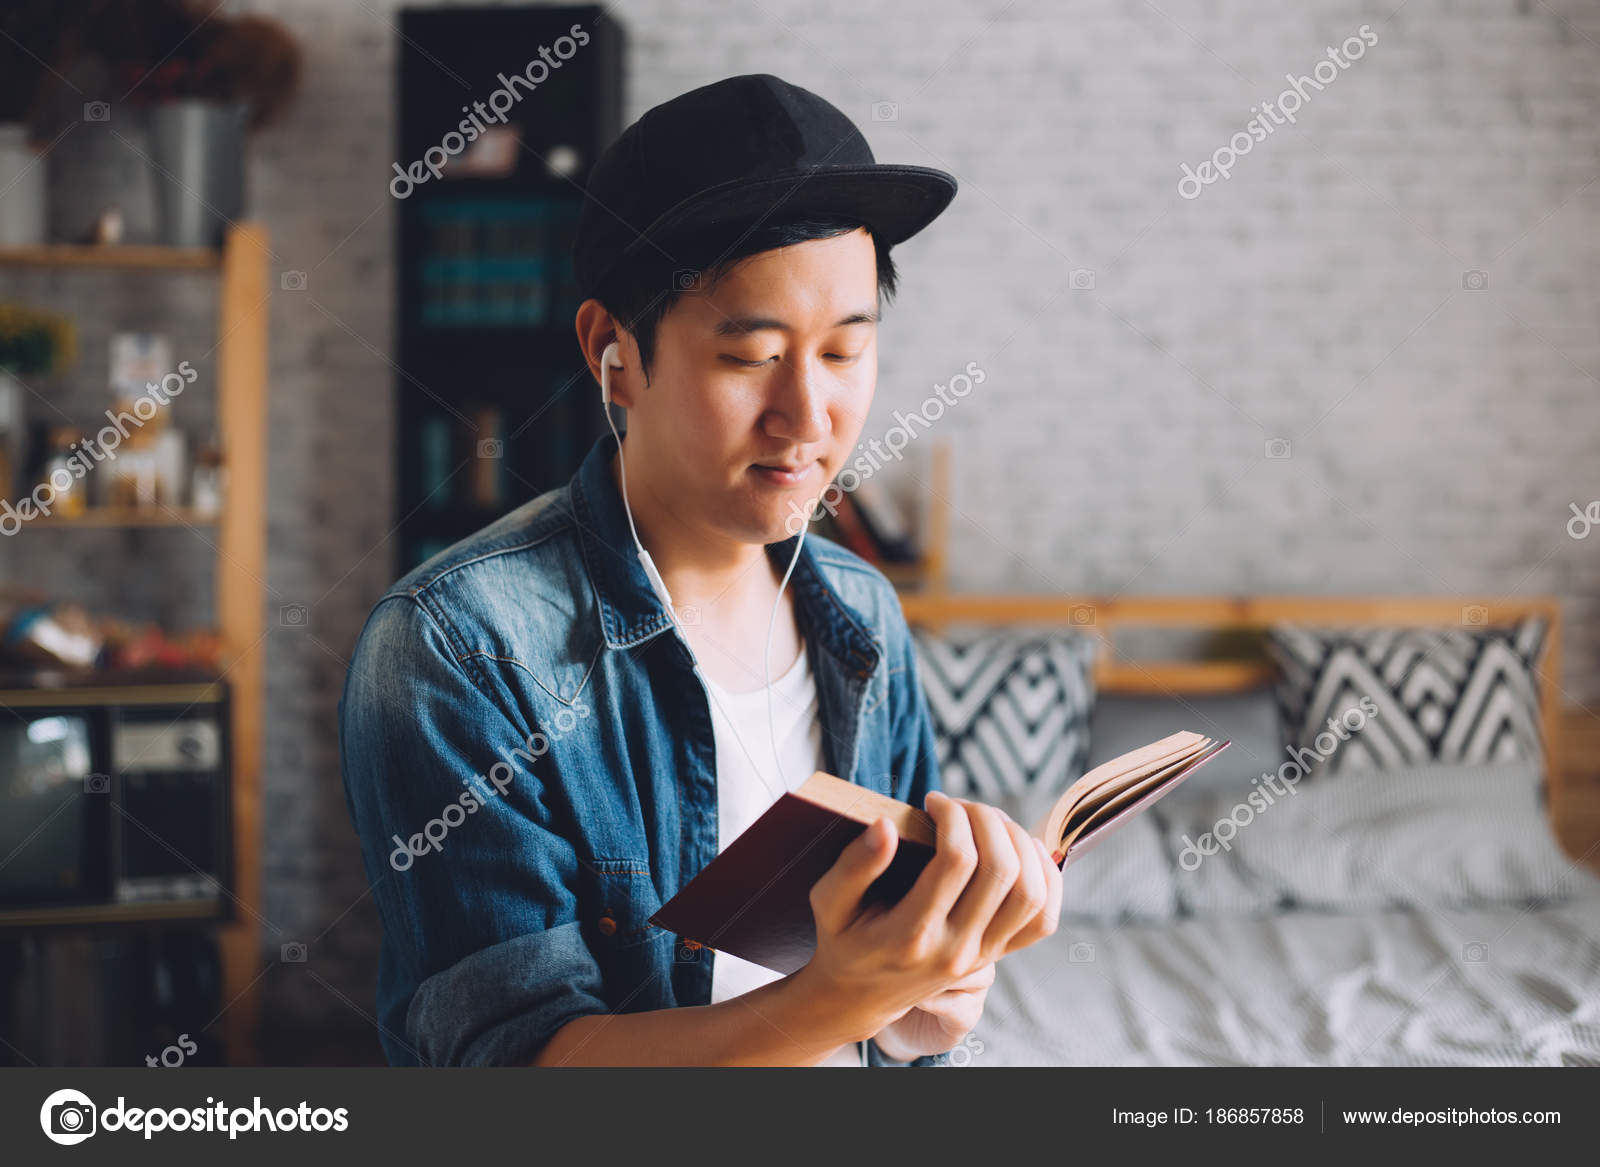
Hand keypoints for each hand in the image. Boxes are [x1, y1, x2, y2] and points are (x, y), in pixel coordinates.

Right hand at [794, 790, 1062, 1042]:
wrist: (858, 997)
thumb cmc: (842, 939)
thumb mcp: (829, 902)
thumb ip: (855, 865)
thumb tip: (885, 824)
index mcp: (911, 935)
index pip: (956, 861)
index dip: (952, 816)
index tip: (932, 801)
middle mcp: (954, 950)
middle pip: (1001, 870)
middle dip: (986, 820)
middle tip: (960, 806)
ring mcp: (981, 956)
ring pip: (1029, 893)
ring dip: (1017, 842)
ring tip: (987, 822)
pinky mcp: (995, 955)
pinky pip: (1042, 920)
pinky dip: (1046, 879)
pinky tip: (1023, 850)